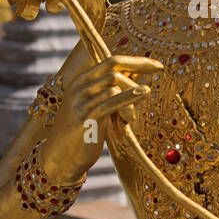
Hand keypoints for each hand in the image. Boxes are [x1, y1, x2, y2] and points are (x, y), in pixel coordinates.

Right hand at [40, 53, 162, 182]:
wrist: (60, 158)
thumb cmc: (83, 133)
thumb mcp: (97, 108)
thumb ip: (112, 93)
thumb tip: (138, 78)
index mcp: (82, 82)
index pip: (110, 61)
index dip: (134, 60)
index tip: (156, 64)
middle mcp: (79, 87)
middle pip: (112, 66)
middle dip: (138, 64)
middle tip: (159, 69)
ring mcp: (80, 101)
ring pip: (113, 82)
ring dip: (133, 92)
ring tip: (134, 114)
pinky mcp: (84, 117)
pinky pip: (110, 102)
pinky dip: (129, 97)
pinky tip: (143, 94)